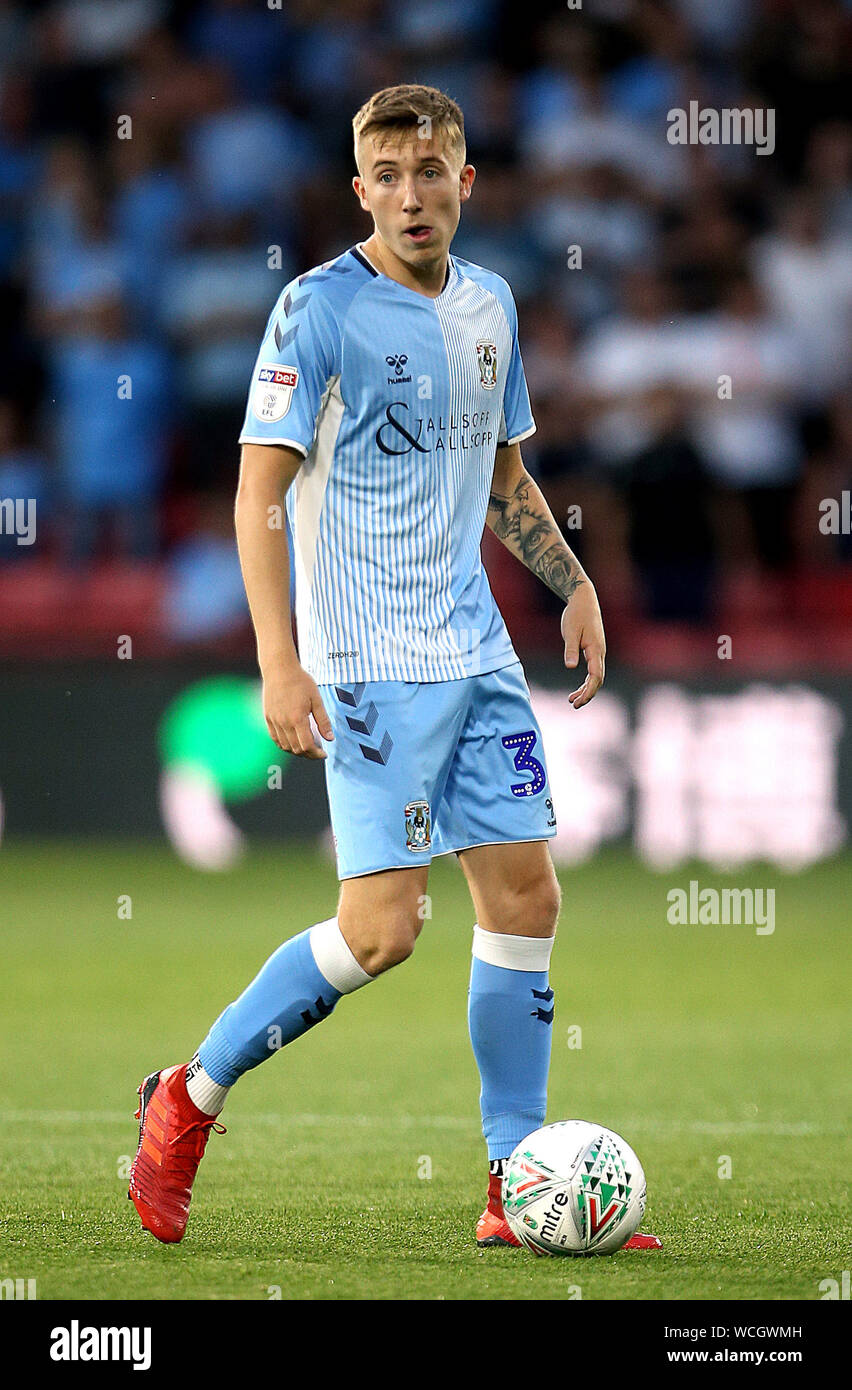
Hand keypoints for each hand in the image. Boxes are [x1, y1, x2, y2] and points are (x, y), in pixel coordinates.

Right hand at [262, 662, 333, 758]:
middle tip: (317, 751)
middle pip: (296, 749)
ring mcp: (274, 721)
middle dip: (308, 754)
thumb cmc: (300, 681)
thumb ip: (323, 720)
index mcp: (297, 719)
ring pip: (285, 746)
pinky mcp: (268, 718)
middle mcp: (284, 723)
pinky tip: (293, 741)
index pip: (307, 746)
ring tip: (306, 747)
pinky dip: (284, 744)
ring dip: (296, 751)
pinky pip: (275, 739)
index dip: (316, 754)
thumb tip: (330, 738)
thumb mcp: (317, 699)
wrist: (279, 669)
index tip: (323, 753)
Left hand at [561, 582, 605, 708]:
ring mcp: (598, 652)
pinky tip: (577, 688)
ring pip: (596, 677)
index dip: (589, 691)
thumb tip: (570, 666)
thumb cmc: (576, 614)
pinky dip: (585, 681)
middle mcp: (600, 653)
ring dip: (586, 690)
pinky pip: (593, 671)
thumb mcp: (570, 631)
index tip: (579, 701)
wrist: (583, 599)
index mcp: (596, 650)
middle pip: (597, 680)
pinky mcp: (594, 650)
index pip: (596, 676)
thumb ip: (571, 649)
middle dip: (587, 694)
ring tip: (572, 701)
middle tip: (574, 705)